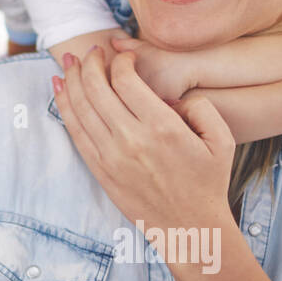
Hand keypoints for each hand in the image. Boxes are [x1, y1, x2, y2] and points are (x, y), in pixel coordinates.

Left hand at [52, 48, 235, 237]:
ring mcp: (111, 157)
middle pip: (97, 88)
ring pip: (81, 107)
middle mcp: (131, 140)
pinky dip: (64, 106)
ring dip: (72, 79)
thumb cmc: (207, 182)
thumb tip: (170, 96)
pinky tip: (59, 88)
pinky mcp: (100, 171)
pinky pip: (75, 131)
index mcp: (161, 127)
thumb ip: (200, 106)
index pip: (126, 80)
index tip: (124, 56)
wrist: (190, 229)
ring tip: (70, 61)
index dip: (121, 61)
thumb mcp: (221, 139)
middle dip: (91, 63)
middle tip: (92, 51)